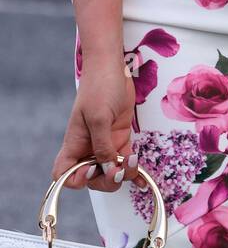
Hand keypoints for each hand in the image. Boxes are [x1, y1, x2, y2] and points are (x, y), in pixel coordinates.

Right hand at [51, 53, 147, 193]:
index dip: (75, 179)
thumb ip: (102, 145)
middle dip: (106, 180)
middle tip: (118, 170)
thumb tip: (107, 167)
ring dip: (123, 174)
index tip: (91, 169)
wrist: (113, 67)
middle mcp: (88, 147)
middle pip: (92, 178)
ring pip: (111, 172)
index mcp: (75, 144)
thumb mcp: (98, 117)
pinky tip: (143, 178)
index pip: (64, 174)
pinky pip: (125, 161)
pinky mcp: (119, 138)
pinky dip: (133, 170)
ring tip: (134, 162)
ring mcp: (104, 143)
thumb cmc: (99, 87)